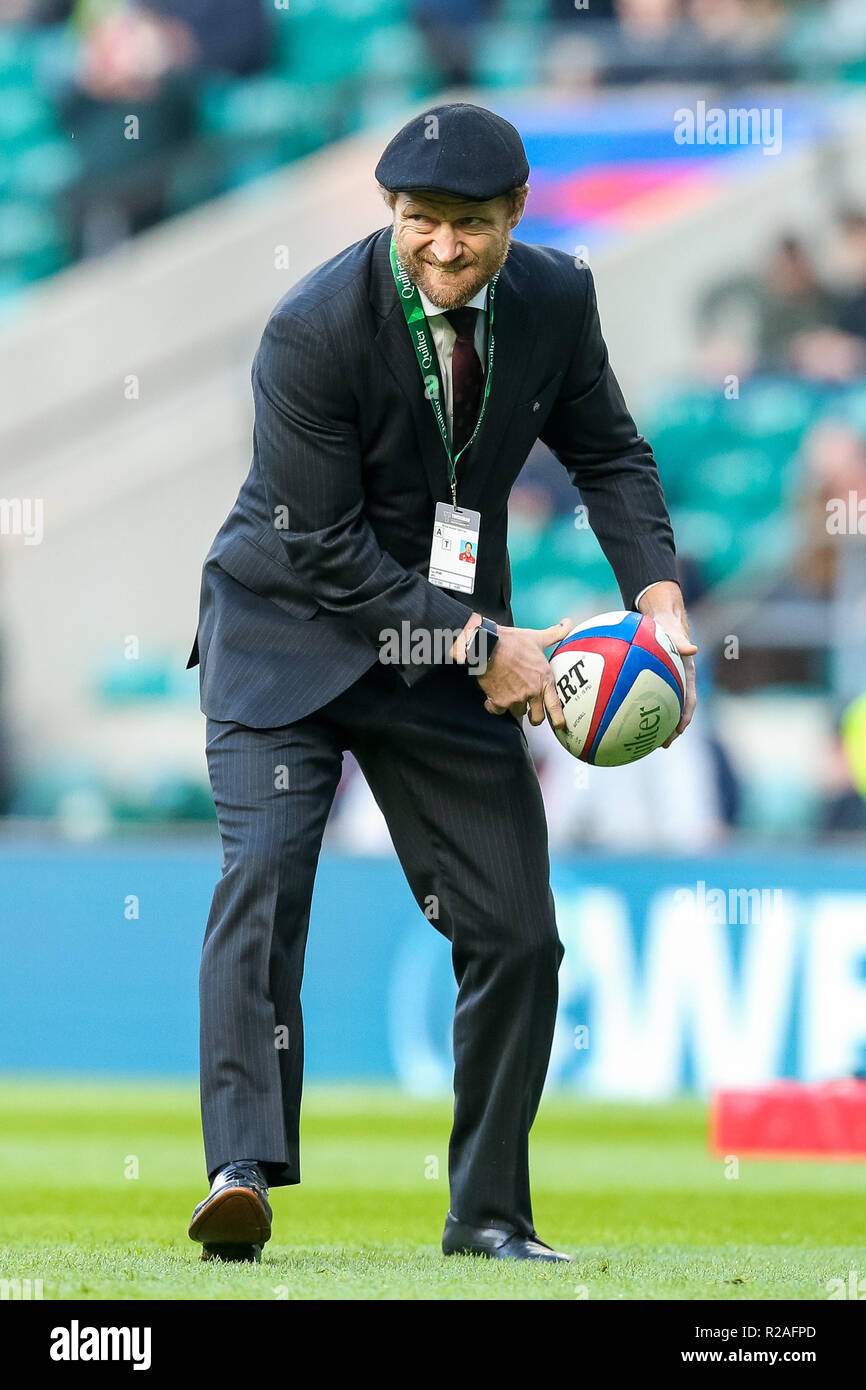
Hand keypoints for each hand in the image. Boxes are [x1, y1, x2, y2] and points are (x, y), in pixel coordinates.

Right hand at [476, 617, 572, 728]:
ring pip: (517, 713)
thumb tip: (567, 623)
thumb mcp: (537, 638)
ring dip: (514, 707)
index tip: (560, 726)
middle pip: (537, 718)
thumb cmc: (512, 642)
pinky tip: (493, 699)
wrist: (488, 647)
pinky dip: (495, 706)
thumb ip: (555, 634)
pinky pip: (498, 711)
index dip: (559, 720)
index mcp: (544, 680)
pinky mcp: (499, 701)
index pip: (555, 706)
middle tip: (531, 714)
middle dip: (534, 717)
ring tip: (510, 696)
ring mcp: (516, 699)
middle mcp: (532, 692)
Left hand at [637, 581, 696, 746]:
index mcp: (684, 672)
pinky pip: (637, 694)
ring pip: (656, 705)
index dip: (686, 715)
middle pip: (674, 709)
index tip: (680, 729)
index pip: (689, 698)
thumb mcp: (671, 625)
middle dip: (669, 728)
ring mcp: (660, 680)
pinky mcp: (645, 678)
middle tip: (662, 744)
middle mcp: (673, 680)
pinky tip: (614, 713)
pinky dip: (630, 705)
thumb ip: (679, 636)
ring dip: (651, 722)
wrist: (657, 613)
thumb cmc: (664, 620)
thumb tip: (692, 649)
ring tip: (639, 739)